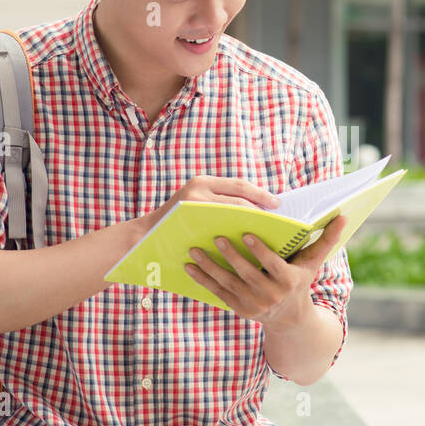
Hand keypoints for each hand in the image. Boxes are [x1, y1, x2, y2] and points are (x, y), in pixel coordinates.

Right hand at [141, 175, 279, 233]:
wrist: (145, 237)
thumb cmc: (177, 224)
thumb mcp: (195, 206)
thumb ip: (217, 203)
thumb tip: (253, 209)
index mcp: (203, 181)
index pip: (239, 185)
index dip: (260, 193)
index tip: (277, 202)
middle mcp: (199, 188)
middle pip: (239, 196)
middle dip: (261, 206)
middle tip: (278, 218)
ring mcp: (193, 203)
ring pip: (232, 210)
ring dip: (252, 221)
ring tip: (268, 231)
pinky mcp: (190, 220)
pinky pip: (221, 227)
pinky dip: (236, 234)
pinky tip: (247, 244)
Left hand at [184, 213, 347, 328]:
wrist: (290, 318)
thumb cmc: (301, 279)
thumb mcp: (313, 262)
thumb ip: (326, 239)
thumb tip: (343, 216)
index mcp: (289, 281)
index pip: (273, 265)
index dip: (260, 251)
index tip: (247, 233)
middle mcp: (271, 295)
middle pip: (248, 274)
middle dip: (231, 256)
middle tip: (216, 237)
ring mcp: (253, 304)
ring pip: (229, 284)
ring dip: (210, 267)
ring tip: (195, 250)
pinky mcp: (239, 309)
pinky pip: (218, 293)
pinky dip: (203, 280)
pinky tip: (190, 266)